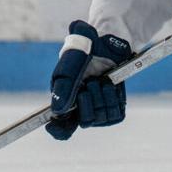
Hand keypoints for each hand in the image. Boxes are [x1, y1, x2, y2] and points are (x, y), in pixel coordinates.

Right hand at [46, 21, 130, 140]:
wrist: (108, 42)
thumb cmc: (85, 49)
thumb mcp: (71, 63)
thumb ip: (63, 86)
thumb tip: (58, 111)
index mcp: (64, 99)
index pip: (60, 127)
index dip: (58, 129)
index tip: (55, 125)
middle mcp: (80, 107)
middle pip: (84, 122)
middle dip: (88, 103)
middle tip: (91, 83)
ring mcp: (98, 107)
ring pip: (101, 118)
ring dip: (103, 98)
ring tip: (103, 81)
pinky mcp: (113, 107)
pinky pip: (116, 115)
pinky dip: (115, 100)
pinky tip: (111, 86)